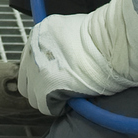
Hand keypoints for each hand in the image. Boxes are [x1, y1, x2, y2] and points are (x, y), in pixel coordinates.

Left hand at [17, 0, 137, 114]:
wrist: (112, 43)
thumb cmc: (102, 35)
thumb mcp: (70, 30)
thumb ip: (58, 43)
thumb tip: (59, 56)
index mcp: (38, 34)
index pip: (29, 62)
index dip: (42, 73)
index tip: (56, 77)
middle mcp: (32, 50)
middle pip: (26, 81)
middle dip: (41, 88)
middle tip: (61, 91)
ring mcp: (36, 69)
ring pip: (34, 97)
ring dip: (49, 99)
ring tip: (69, 96)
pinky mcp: (46, 87)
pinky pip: (46, 107)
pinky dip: (58, 107)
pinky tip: (71, 100)